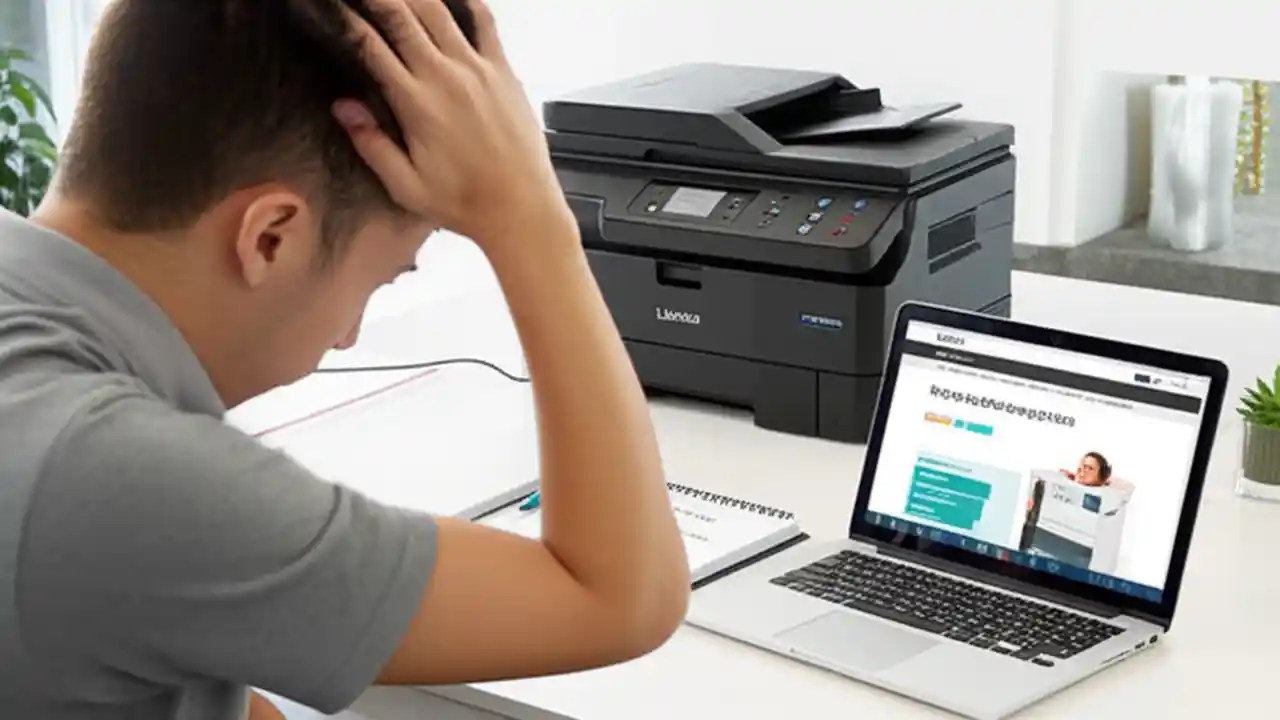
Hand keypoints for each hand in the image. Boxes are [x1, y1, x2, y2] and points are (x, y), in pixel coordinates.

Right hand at [333, 0, 570, 251]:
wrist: (522, 208)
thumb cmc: (465, 202)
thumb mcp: (406, 186)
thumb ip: (372, 143)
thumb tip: (343, 106)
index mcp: (416, 103)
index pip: (369, 45)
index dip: (345, 19)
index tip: (329, 8)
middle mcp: (446, 77)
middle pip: (401, 15)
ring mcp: (478, 69)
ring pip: (438, 10)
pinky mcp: (503, 70)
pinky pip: (485, 21)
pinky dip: (465, 1)